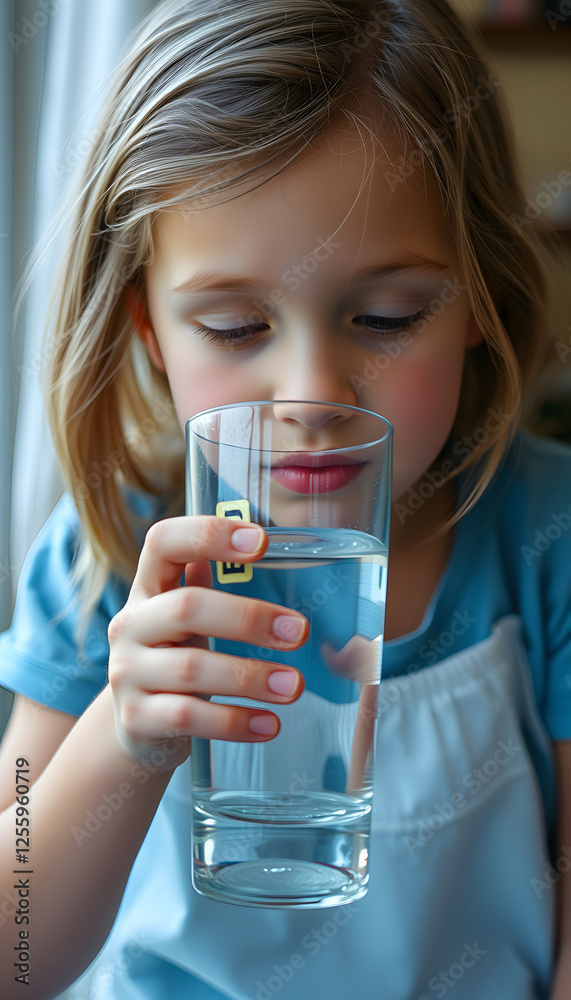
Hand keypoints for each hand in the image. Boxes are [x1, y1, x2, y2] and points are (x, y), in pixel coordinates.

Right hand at [108, 516, 307, 770]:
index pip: (164, 542)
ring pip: (192, 669)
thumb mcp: (186, 617)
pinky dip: (235, 722)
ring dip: (251, 677)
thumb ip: (208, 582)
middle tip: (298, 632)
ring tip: (293, 686)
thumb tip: (265, 543)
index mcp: (147, 588)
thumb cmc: (174, 658)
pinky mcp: (135, 719)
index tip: (262, 541)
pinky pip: (190, 717)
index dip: (209, 533)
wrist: (137, 728)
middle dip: (248, 618)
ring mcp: (127, 673)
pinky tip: (269, 724)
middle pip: (187, 607)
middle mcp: (130, 624)